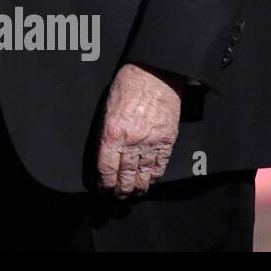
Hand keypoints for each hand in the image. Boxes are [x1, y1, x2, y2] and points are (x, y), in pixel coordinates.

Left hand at [96, 63, 181, 196]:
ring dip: (137, 186)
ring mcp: (151, 142)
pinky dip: (154, 175)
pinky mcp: (167, 140)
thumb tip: (104, 150)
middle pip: (125, 174)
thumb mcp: (108, 106)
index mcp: (112, 131)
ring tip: (133, 193)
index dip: (105, 182)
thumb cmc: (128, 84)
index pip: (106, 166)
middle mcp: (131, 140)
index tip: (103, 188)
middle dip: (120, 189)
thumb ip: (107, 130)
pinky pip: (160, 164)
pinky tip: (150, 180)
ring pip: (143, 173)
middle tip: (118, 196)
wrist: (156, 74)